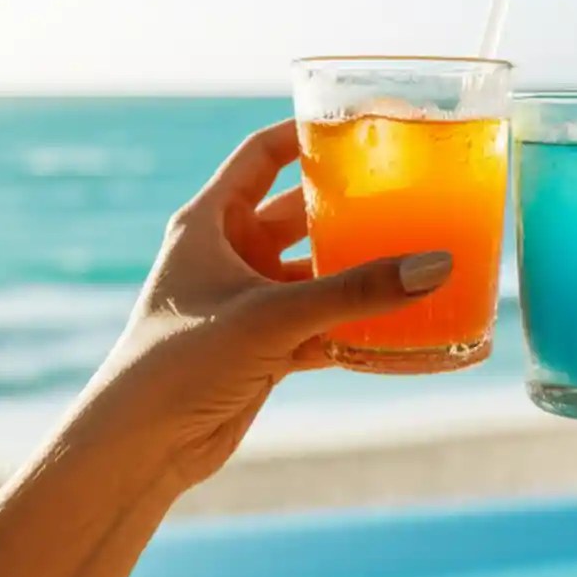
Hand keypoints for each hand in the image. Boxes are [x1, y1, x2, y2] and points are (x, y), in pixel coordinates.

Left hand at [68, 120, 452, 488]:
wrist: (141, 448)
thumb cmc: (182, 363)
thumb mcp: (272, 316)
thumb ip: (354, 291)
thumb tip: (435, 264)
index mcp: (210, 223)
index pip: (261, 156)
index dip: (304, 135)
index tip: (359, 128)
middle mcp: (227, 255)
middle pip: (298, 213)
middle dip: (346, 207)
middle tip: (403, 195)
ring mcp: (247, 303)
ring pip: (314, 273)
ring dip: (355, 270)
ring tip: (412, 256)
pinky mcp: (263, 348)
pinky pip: (320, 323)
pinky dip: (353, 323)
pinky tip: (397, 322)